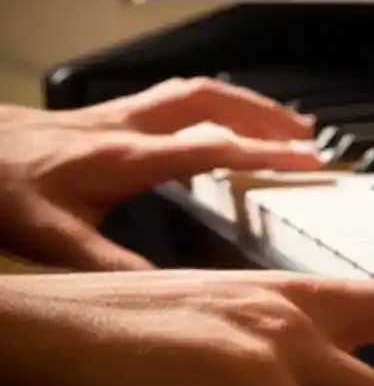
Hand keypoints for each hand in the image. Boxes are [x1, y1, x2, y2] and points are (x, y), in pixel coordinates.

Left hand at [0, 77, 319, 270]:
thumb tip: (170, 294)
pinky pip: (170, 98)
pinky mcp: (99, 116)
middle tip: (306, 132)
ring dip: (242, 102)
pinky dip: (206, 105)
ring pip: (194, 92)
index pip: (215, 147)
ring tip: (275, 119)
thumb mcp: (53, 240)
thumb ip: (113, 267)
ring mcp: (113, 115)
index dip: (268, 153)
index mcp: (125, 156)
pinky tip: (208, 122)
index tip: (309, 160)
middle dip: (267, 114)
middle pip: (214, 101)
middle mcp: (126, 126)